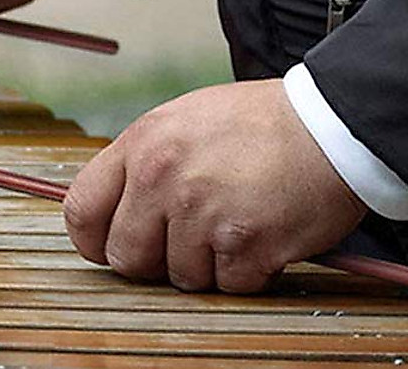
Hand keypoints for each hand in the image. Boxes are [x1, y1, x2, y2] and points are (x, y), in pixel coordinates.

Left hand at [64, 79, 366, 292]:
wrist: (325, 126)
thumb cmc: (257, 122)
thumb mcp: (181, 121)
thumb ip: (144, 161)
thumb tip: (117, 205)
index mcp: (141, 144)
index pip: (82, 209)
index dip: (93, 240)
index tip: (110, 246)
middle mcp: (162, 179)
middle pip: (125, 257)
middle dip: (152, 261)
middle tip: (186, 241)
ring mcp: (201, 213)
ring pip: (179, 277)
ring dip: (206, 265)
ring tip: (232, 223)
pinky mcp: (244, 246)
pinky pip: (227, 287)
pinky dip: (246, 273)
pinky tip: (260, 235)